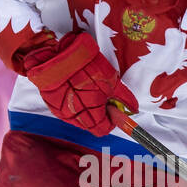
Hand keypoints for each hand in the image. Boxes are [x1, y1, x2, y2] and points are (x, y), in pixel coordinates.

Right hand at [20, 31, 138, 135]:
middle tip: (100, 98)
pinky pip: (67, 111)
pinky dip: (73, 104)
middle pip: (92, 125)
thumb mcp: (111, 80)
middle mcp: (76, 117)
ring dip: (85, 109)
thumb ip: (124, 98)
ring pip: (80, 119)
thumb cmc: (84, 66)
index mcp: (92, 114)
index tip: (113, 109)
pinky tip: (74, 89)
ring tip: (86, 90)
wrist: (57, 56)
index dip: (111, 120)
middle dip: (99, 114)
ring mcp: (63, 113)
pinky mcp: (53, 106)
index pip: (104, 129)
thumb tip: (133, 108)